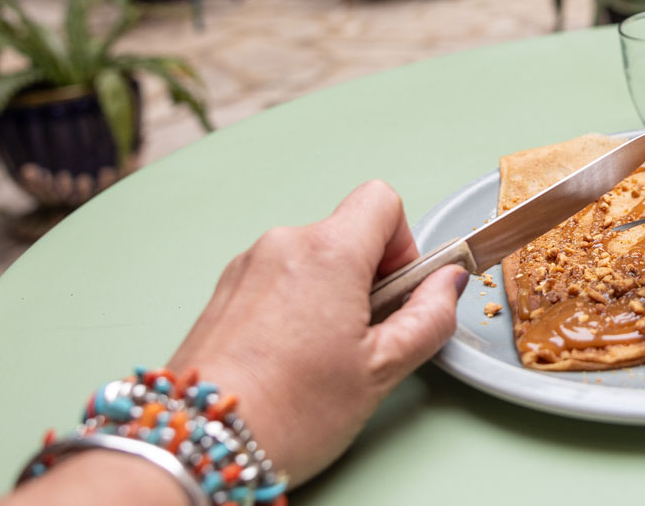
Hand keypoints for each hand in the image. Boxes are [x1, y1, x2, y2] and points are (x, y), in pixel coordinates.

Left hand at [166, 181, 464, 485]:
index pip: (383, 202)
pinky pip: (278, 281)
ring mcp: (246, 268)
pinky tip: (290, 360)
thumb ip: (428, 318)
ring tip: (323, 358)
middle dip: (368, 277)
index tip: (398, 292)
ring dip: (330, 295)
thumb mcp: (381, 370)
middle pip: (347, 234)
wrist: (197, 442)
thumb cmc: (287, 411)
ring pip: (312, 260)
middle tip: (365, 338)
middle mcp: (283, 245)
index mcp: (328, 251)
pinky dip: (295, 308)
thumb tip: (447, 286)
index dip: (403, 244)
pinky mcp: (223, 294)